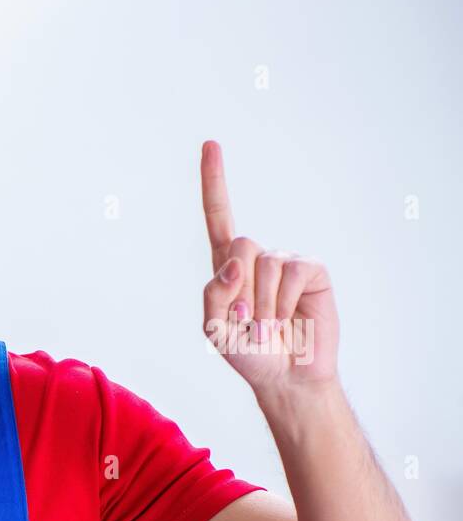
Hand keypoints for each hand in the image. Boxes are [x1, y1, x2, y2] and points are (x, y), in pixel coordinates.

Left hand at [200, 139, 339, 394]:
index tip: (211, 144)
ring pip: (263, 263)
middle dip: (239, 287)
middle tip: (247, 320)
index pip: (219, 218)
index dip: (214, 182)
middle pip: (239, 244)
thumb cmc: (250, 354)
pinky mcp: (310, 270)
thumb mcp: (214, 329)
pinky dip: (282, 301)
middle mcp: (256, 258)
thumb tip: (235, 260)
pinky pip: (289, 271)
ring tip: (267, 328)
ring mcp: (285, 262)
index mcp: (227, 268)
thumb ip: (213, 293)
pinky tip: (287, 322)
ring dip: (261, 304)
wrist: (286, 376)